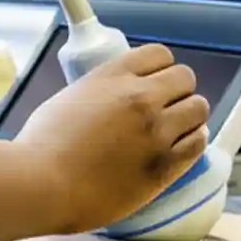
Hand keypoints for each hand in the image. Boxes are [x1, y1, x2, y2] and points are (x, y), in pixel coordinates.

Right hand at [19, 44, 208, 233]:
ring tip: (174, 128)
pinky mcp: (165, 164)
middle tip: (166, 106)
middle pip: (185, 78)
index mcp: (112, 76)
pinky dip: (192, 141)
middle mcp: (139, 97)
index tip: (155, 80)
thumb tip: (111, 99)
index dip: (160, 68)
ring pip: (198, 108)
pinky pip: (198, 142)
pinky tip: (179, 146)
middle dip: (177, 90)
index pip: (159, 54)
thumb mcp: (68, 99)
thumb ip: (99, 91)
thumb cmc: (42, 147)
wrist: (44, 185)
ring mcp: (156, 131)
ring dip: (188, 116)